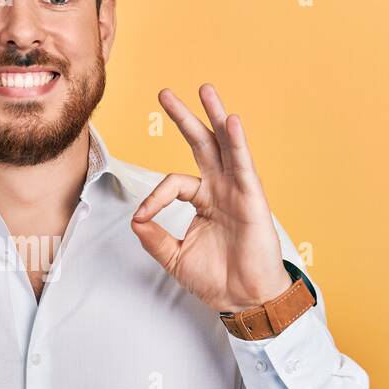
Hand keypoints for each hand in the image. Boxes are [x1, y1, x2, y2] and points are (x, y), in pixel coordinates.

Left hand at [131, 84, 290, 311]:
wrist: (243, 299)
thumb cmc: (216, 279)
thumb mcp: (174, 257)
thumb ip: (153, 236)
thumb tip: (136, 217)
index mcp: (202, 200)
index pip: (173, 183)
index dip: (155, 197)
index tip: (144, 217)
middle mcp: (219, 189)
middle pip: (201, 145)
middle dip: (184, 118)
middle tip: (164, 94)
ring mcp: (237, 191)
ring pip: (224, 146)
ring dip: (214, 116)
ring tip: (204, 90)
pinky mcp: (253, 199)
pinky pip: (244, 166)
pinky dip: (238, 144)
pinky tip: (231, 122)